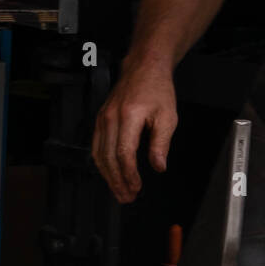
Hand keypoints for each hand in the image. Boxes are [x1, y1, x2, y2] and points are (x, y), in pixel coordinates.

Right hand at [92, 62, 177, 202]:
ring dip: (108, 176)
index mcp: (129, 116)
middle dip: (117, 181)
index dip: (129, 174)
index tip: (136, 187)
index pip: (124, 153)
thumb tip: (158, 166)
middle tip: (127, 197)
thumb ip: (161, 143)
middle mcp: (111, 118)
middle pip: (108, 158)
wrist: (143, 68)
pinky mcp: (100, 120)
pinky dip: (102, 164)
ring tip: (119, 192)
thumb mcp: (168, 116)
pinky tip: (110, 175)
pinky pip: (96, 146)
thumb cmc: (157, 90)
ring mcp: (102, 118)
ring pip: (99, 154)